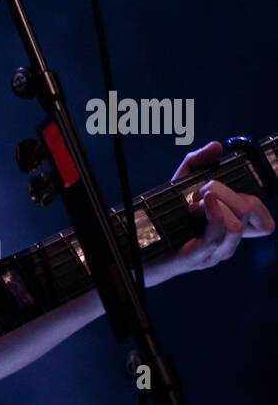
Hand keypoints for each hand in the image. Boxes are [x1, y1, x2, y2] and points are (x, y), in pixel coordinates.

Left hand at [160, 140, 274, 278]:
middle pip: (249, 212)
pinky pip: (216, 236)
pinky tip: (201, 203)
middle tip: (204, 190)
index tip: (232, 191)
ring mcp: (215, 253)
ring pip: (236, 225)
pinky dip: (213, 214)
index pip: (264, 223)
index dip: (257, 205)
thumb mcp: (182, 184)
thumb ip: (198, 162)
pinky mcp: (197, 257)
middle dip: (227, 191)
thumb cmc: (166, 215)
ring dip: (217, 202)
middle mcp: (228, 242)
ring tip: (195, 200)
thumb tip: (218, 146)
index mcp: (230, 228)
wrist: (140, 245)